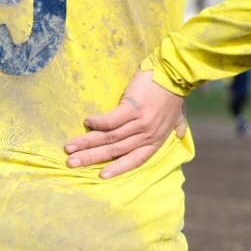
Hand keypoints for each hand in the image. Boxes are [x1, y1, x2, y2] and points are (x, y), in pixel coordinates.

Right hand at [64, 70, 185, 178]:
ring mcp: (140, 122)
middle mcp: (147, 134)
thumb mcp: (178, 115)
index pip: (135, 160)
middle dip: (91, 157)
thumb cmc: (174, 94)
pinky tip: (86, 122)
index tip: (100, 176)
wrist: (175, 73)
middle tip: (71, 163)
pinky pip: (111, 119)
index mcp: (156, 140)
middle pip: (115, 150)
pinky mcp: (133, 107)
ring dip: (87, 142)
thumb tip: (180, 134)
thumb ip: (177, 126)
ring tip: (70, 147)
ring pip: (109, 137)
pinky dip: (98, 122)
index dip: (117, 169)